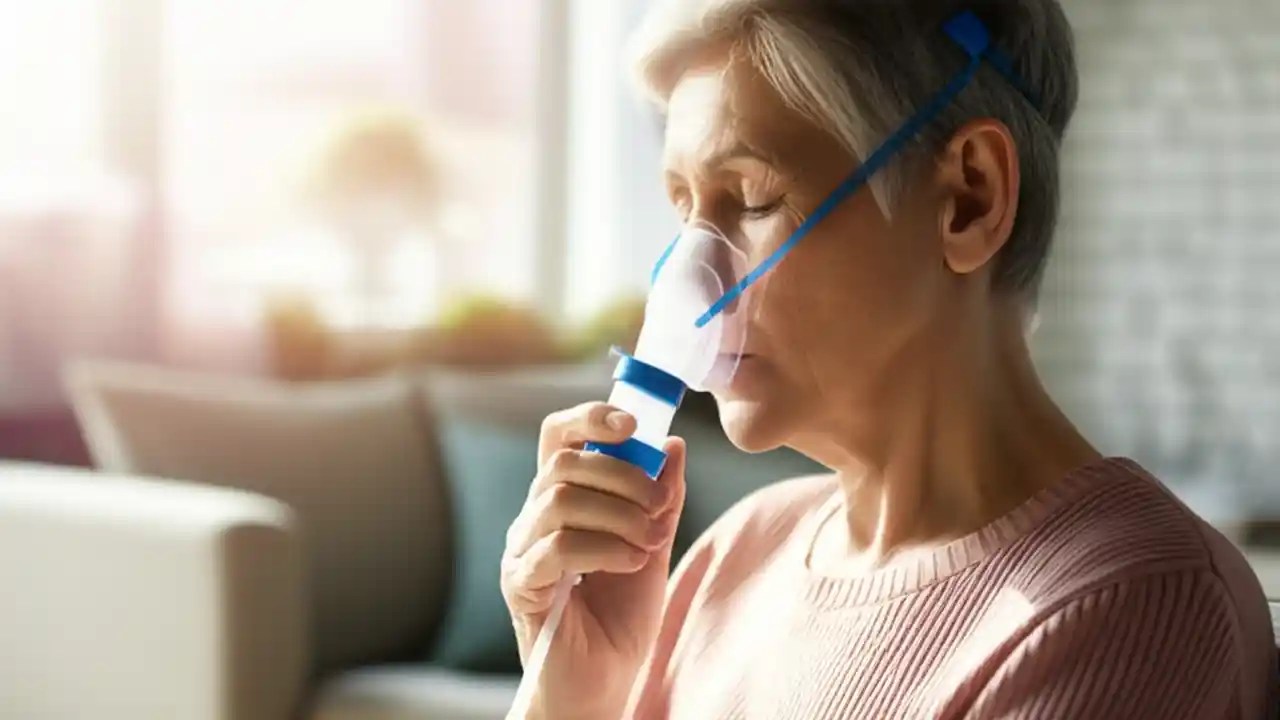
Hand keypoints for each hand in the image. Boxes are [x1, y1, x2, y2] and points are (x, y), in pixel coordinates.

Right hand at [501, 402, 686, 719]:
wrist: (603, 685)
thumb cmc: (620, 620)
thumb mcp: (653, 547)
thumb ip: (661, 498)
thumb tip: (673, 444)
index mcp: (561, 501)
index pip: (558, 437)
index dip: (589, 417)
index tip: (633, 423)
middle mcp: (533, 519)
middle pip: (563, 463)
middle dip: (623, 475)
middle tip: (660, 507)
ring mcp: (522, 552)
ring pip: (559, 499)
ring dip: (618, 514)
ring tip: (648, 543)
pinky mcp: (521, 586)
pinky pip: (557, 548)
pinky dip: (605, 548)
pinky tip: (630, 564)